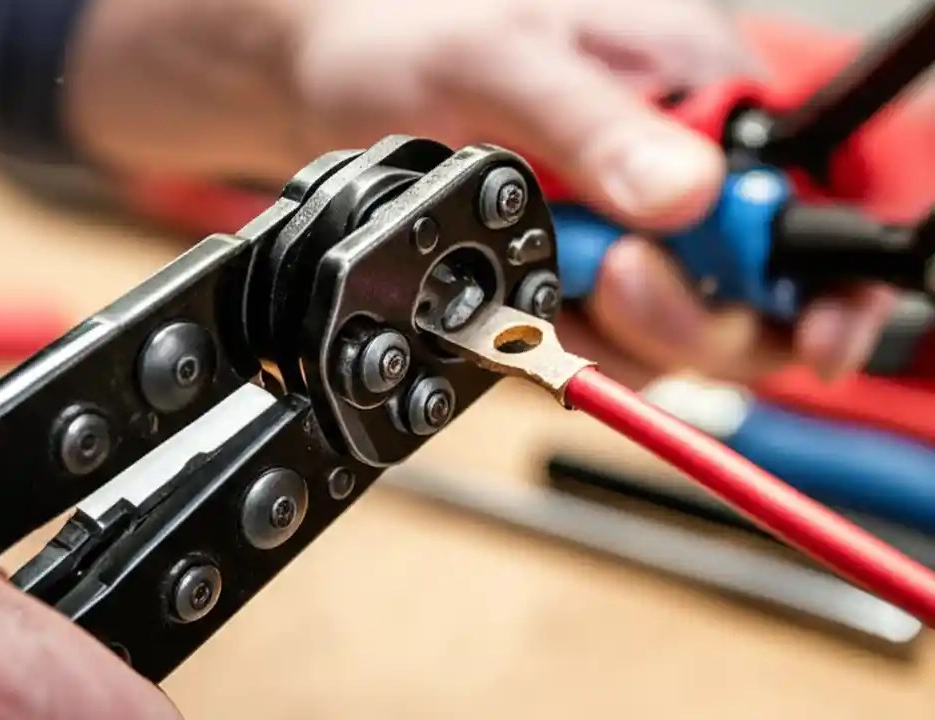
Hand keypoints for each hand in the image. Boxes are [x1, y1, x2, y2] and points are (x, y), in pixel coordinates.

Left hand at [67, 0, 892, 385]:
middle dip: (688, 315)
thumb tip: (690, 194)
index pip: (811, 203)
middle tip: (612, 281)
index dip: (827, 283)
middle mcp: (680, 168)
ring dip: (613, 333)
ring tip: (548, 277)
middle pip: (755, 296)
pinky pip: (603, 344)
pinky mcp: (580, 276)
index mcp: (700, 91)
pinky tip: (524, 297)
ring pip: (675, 337)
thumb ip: (595, 125)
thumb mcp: (501, 62)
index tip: (805, 332)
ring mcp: (631, 232)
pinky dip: (564, 340)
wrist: (332, 87)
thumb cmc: (410, 37)